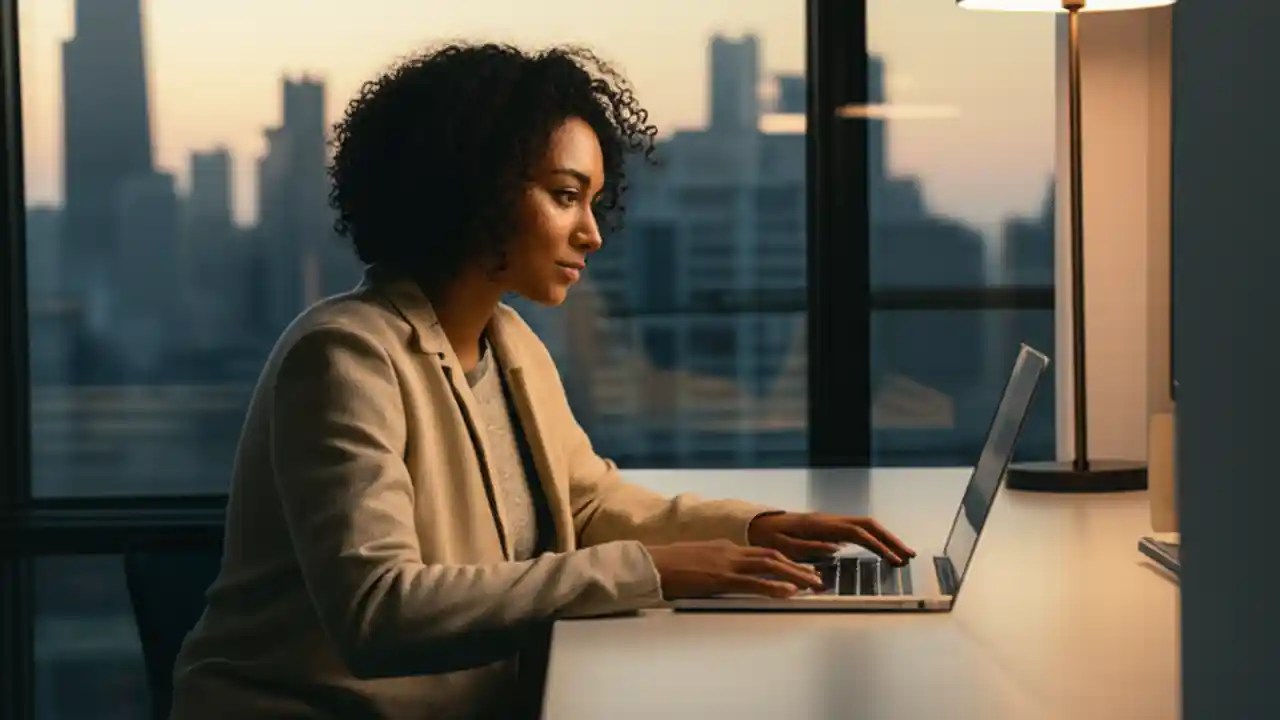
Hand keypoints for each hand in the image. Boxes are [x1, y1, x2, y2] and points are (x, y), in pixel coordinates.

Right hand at [645, 540, 826, 598]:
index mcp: (725, 548)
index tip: (801, 570)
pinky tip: (789, 592)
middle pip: (773, 556)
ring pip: (770, 565)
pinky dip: (774, 586)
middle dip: (797, 567)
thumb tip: (724, 573)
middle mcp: (731, 551)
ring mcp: (727, 563)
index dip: (785, 560)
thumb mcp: (697, 561)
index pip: (762, 552)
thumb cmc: (668, 565)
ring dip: (794, 575)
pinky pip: (754, 582)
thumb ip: (715, 564)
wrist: (652, 563)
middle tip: (816, 578)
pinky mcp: (721, 578)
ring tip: (813, 584)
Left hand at [747, 512, 916, 565]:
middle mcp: (829, 519)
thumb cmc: (768, 539)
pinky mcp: (829, 526)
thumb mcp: (783, 547)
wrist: (756, 525)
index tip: (893, 560)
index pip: (857, 532)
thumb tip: (837, 548)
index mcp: (820, 525)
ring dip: (885, 538)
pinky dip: (873, 538)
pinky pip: (857, 529)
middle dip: (890, 539)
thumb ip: (809, 548)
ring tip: (902, 555)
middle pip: (868, 524)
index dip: (878, 545)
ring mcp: (830, 521)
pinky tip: (882, 550)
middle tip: (909, 556)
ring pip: (865, 525)